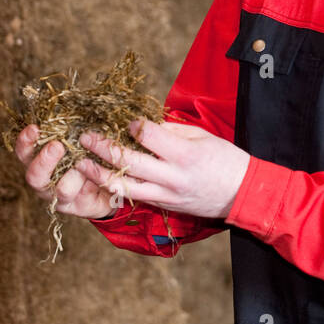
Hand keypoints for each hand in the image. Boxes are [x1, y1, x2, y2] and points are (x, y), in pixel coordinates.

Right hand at [14, 124, 115, 218]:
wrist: (113, 182)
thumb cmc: (93, 154)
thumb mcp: (84, 139)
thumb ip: (75, 128)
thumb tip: (73, 103)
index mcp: (42, 160)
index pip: (25, 152)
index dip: (26, 142)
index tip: (34, 128)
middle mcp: (46, 180)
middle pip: (34, 176)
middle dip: (44, 161)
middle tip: (57, 146)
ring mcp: (60, 196)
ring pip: (61, 189)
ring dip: (75, 175)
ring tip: (86, 163)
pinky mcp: (77, 206)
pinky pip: (81, 198)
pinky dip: (89, 185)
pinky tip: (96, 176)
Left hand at [76, 119, 249, 219]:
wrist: (242, 194)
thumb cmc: (226, 160)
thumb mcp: (203, 136)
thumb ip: (172, 131)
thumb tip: (144, 125)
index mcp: (184, 153)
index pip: (147, 136)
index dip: (131, 125)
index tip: (123, 119)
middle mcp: (171, 176)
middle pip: (127, 161)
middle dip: (102, 147)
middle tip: (85, 137)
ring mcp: (165, 194)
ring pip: (122, 186)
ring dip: (98, 173)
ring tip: (82, 163)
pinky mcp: (163, 205)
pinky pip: (133, 196)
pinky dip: (115, 186)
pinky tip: (102, 177)